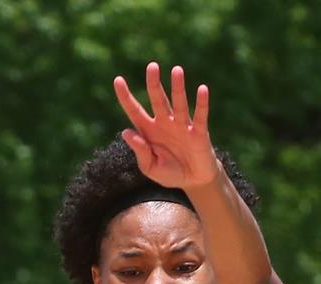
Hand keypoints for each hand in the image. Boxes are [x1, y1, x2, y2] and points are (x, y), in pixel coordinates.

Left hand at [113, 63, 217, 191]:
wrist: (194, 181)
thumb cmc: (170, 173)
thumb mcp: (151, 168)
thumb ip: (140, 152)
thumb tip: (126, 132)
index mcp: (149, 131)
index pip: (135, 110)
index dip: (126, 97)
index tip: (118, 80)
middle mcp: (164, 123)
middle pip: (158, 100)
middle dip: (154, 84)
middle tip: (152, 66)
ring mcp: (182, 126)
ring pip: (178, 103)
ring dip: (177, 87)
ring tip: (176, 70)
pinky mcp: (199, 132)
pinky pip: (199, 115)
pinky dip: (201, 103)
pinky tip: (202, 89)